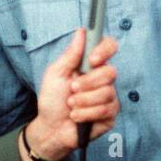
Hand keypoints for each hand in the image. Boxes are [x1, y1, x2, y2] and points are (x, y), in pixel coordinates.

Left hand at [28, 28, 119, 160]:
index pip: (109, 47)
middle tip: (72, 89)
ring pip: (107, 93)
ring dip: (83, 101)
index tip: (92, 59)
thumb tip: (81, 31)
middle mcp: (103, 79)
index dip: (104, 50)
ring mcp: (109, 97)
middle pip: (110, 72)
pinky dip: (86, 114)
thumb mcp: (56, 74)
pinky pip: (105, 110)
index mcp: (91, 65)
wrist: (50, 128)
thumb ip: (70, 54)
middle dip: (87, 83)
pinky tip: (76, 116)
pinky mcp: (110, 115)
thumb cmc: (52, 100)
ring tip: (71, 105)